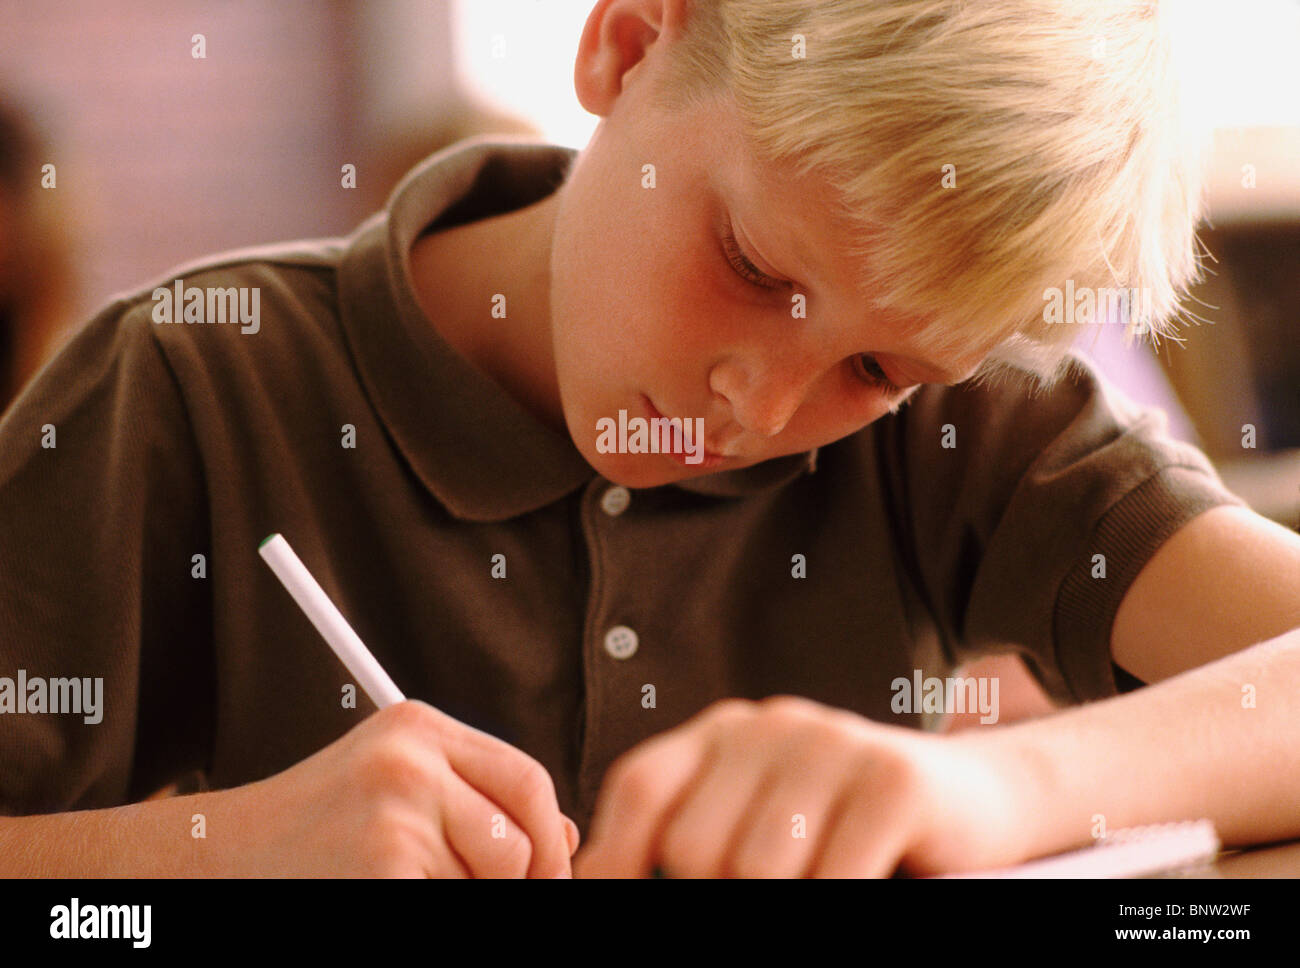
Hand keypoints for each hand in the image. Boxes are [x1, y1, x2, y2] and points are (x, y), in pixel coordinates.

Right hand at [223, 700, 579, 876]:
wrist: (217, 856)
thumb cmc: (312, 830)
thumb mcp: (394, 788)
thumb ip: (475, 800)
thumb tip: (569, 836)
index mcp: (419, 727)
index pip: (527, 778)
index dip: (551, 834)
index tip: (551, 872)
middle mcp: (411, 760)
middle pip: (522, 835)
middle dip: (523, 881)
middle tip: (497, 893)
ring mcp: (396, 814)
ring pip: (492, 880)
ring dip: (465, 896)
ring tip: (408, 882)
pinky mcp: (383, 868)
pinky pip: (450, 900)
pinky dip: (429, 904)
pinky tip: (380, 890)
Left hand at [573, 695, 1038, 876]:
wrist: (984, 802)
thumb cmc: (856, 831)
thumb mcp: (767, 823)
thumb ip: (703, 839)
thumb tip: (607, 880)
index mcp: (727, 732)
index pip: (641, 787)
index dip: (616, 857)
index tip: (616, 902)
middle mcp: (774, 724)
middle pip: (696, 845)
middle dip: (718, 895)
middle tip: (772, 896)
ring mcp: (834, 744)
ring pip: (759, 869)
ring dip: (787, 903)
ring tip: (822, 886)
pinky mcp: (893, 779)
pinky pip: (834, 878)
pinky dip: (841, 900)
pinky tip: (864, 885)